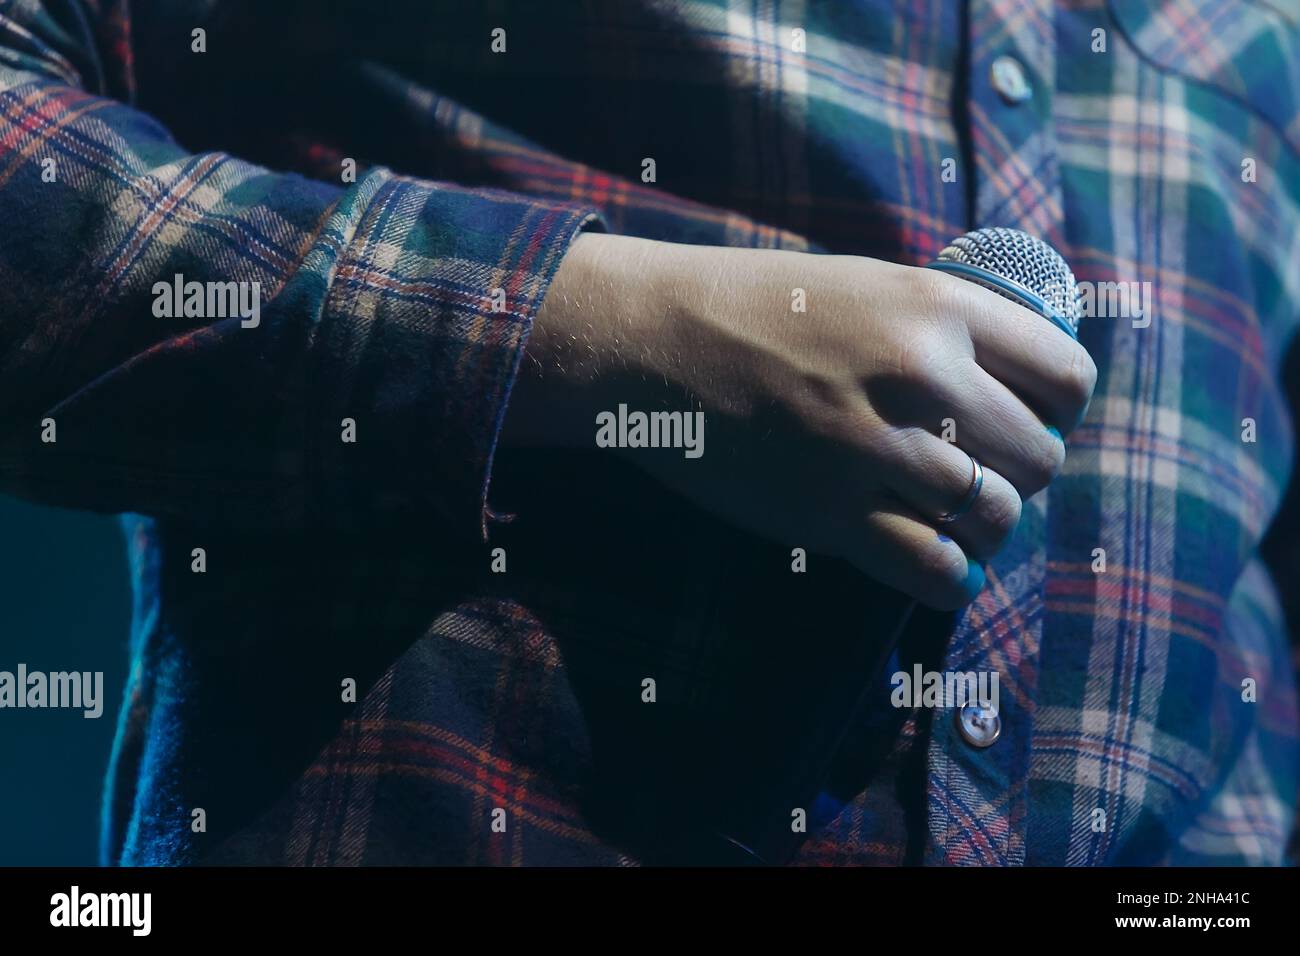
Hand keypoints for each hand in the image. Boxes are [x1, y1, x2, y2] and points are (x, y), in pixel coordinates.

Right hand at [502, 232, 1095, 608]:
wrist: (652, 340)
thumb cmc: (757, 307)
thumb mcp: (866, 284)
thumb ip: (945, 324)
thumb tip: (1014, 384)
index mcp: (936, 306)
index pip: (1068, 378)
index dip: (1060, 411)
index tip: (1028, 423)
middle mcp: (920, 375)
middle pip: (1038, 459)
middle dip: (1016, 475)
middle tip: (975, 475)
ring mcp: (875, 449)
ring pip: (997, 519)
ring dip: (982, 529)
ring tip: (948, 519)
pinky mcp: (831, 513)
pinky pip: (939, 573)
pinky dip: (950, 579)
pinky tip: (932, 563)